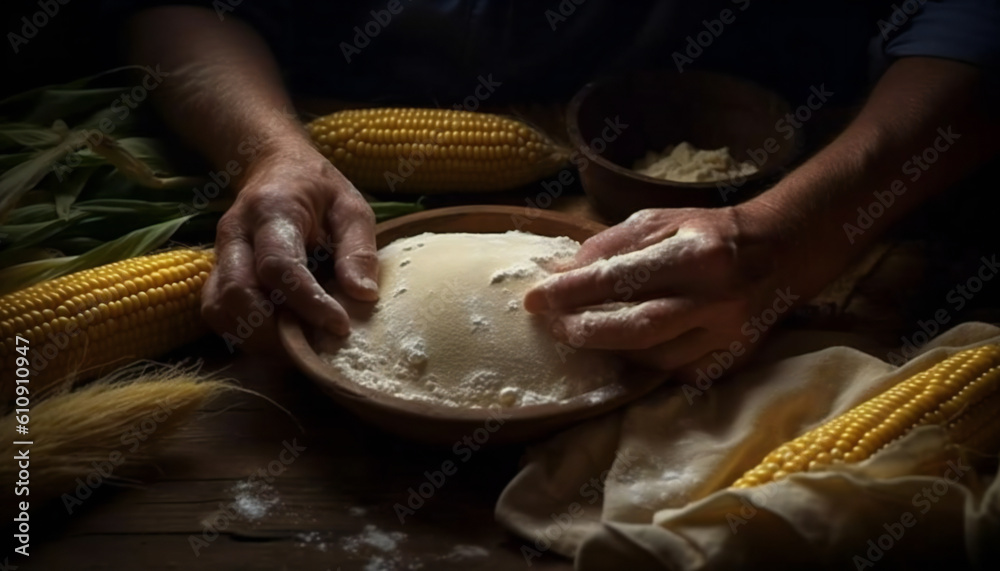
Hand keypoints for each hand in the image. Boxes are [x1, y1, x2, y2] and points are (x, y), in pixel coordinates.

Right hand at [201, 143, 377, 351]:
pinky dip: (244, 334)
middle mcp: (235, 234)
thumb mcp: (351, 207)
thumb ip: (358, 250)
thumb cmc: (318, 189)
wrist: (273, 167)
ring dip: (256, 338)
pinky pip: (217, 311)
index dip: (307, 302)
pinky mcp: (216, 272)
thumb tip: (363, 297)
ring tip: (298, 347)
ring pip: (219, 307)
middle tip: (315, 348)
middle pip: (238, 292)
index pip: (278, 266)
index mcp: (271, 211)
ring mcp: (219, 254)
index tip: (341, 326)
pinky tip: (278, 339)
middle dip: (275, 331)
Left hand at [523, 207, 796, 380]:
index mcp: (695, 254)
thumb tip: (558, 274)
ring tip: (583, 333)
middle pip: (636, 329)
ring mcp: (727, 335)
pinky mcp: (732, 359)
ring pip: (654, 358)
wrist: (777, 254)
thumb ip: (607, 247)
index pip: (620, 278)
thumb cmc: (707, 233)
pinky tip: (625, 349)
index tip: (534, 299)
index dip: (571, 292)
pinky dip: (643, 363)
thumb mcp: (658, 222)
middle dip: (585, 331)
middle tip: (553, 326)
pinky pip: (675, 372)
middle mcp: (714, 299)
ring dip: (609, 350)